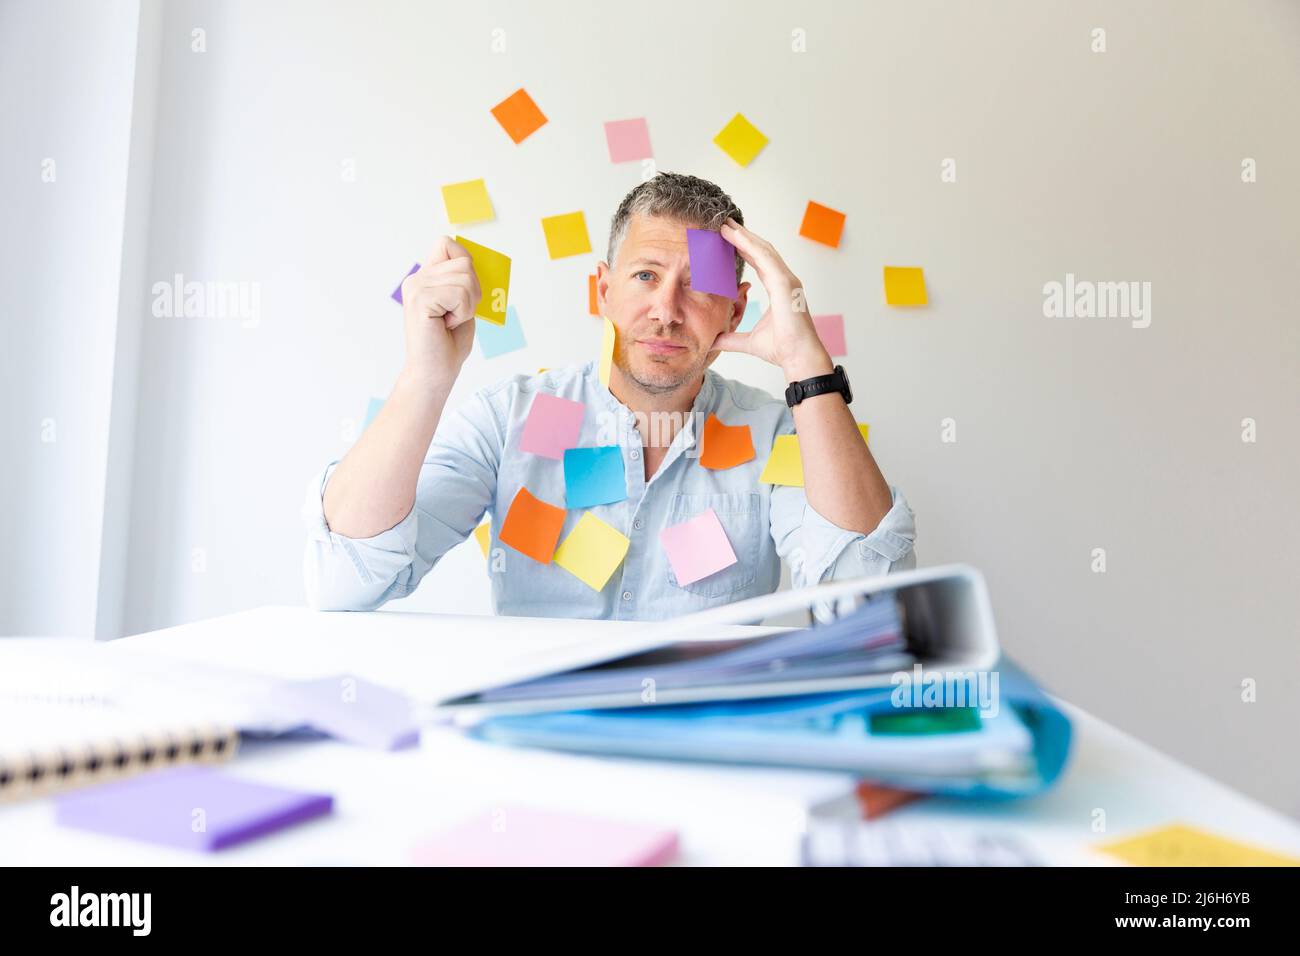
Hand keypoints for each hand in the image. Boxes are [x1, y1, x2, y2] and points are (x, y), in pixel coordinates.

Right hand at [400, 236, 480, 384]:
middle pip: (464, 263)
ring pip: (465, 278)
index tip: (462, 293)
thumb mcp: (462, 302)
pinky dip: (462, 313)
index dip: (464, 264)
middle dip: (473, 291)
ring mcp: (416, 288)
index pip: (447, 244)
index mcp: (425, 277)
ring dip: (468, 305)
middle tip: (456, 314)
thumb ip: (463, 279)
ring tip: (450, 321)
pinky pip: (459, 294)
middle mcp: (417, 278)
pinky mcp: (420, 300)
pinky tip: (446, 325)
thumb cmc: (449, 342)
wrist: (435, 373)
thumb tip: (474, 259)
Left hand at [712, 218, 832, 379]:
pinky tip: (737, 237)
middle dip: (744, 238)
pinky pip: (766, 259)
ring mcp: (787, 280)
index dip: (744, 250)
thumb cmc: (782, 349)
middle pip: (762, 251)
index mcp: (779, 289)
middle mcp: (785, 281)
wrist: (798, 358)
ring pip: (764, 250)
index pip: (759, 263)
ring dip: (745, 237)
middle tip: (725, 225)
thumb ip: (731, 339)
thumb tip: (713, 342)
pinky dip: (751, 246)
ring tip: (727, 226)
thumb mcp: (748, 342)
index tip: (728, 240)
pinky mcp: (785, 284)